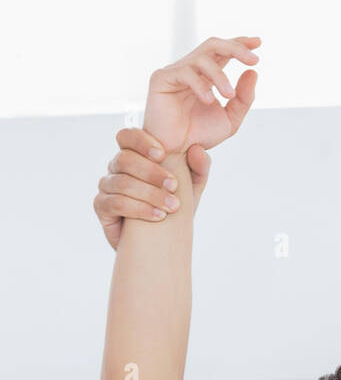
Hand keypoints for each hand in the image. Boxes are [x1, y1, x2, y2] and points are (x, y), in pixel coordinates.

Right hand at [94, 129, 212, 250]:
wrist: (161, 243)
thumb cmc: (173, 209)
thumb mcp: (191, 189)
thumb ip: (198, 169)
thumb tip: (198, 150)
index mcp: (134, 155)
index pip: (127, 136)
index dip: (141, 141)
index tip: (162, 154)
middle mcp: (116, 167)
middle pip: (125, 159)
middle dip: (151, 172)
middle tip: (174, 186)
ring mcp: (107, 186)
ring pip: (122, 182)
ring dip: (150, 194)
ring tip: (172, 207)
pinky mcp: (102, 206)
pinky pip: (116, 203)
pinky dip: (139, 209)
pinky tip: (158, 216)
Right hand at [142, 35, 259, 156]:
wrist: (177, 153)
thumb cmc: (200, 135)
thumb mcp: (230, 119)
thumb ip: (243, 98)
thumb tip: (253, 72)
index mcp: (206, 75)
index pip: (223, 51)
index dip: (239, 44)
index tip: (258, 43)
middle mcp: (191, 69)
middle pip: (213, 45)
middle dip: (235, 48)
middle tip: (253, 59)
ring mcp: (176, 71)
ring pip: (202, 58)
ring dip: (220, 75)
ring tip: (230, 94)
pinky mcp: (161, 78)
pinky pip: (184, 72)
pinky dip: (200, 85)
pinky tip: (209, 100)